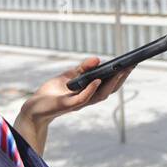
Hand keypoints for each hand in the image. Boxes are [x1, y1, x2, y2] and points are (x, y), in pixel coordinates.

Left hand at [13, 57, 133, 155]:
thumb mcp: (69, 75)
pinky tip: (98, 79)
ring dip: (111, 84)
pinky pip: (84, 98)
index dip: (121, 76)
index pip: (110, 85)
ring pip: (101, 95)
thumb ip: (83, 68)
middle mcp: (88, 99)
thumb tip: (98, 59)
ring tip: (120, 71)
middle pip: (110, 90)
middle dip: (121, 78)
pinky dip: (92, 89)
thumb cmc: (52, 91)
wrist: (35, 107)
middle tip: (131, 65)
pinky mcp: (69, 105)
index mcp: (90, 92)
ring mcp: (80, 103)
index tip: (131, 64)